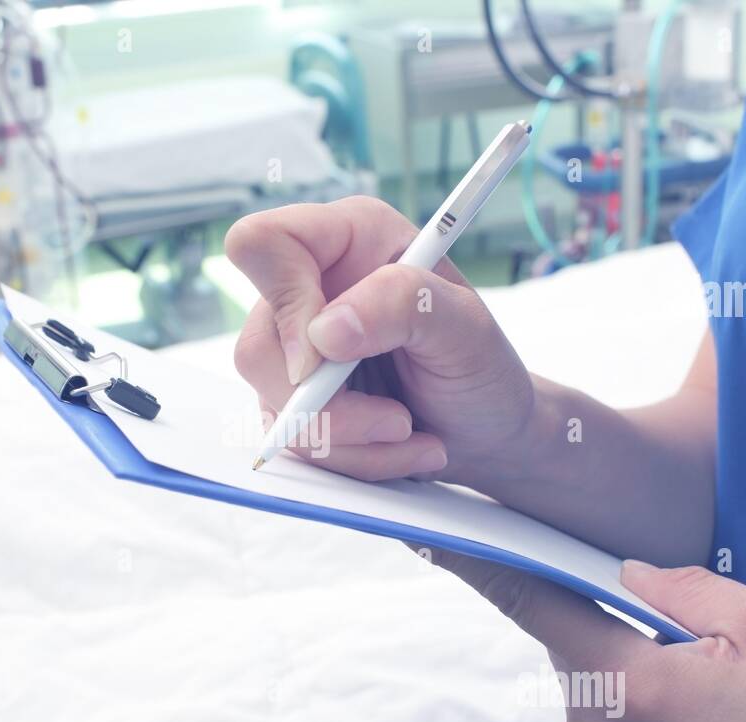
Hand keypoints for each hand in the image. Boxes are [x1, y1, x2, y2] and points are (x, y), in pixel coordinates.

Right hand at [225, 197, 535, 481]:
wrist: (487, 431)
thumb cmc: (482, 368)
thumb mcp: (466, 329)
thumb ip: (402, 304)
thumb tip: (324, 332)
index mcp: (348, 239)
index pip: (263, 244)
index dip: (284, 301)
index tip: (329, 356)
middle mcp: (310, 287)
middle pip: (257, 348)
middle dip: (329, 406)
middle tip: (397, 421)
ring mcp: (295, 348)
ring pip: (272, 406)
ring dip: (349, 440)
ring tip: (410, 434)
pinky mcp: (292, 400)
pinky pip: (291, 442)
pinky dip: (349, 458)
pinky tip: (396, 448)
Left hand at [427, 552, 745, 721]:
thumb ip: (685, 587)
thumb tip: (624, 574)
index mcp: (628, 684)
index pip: (532, 602)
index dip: (481, 562)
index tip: (432, 535)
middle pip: (574, 647)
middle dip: (617, 632)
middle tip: (693, 654)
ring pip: (589, 691)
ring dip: (628, 682)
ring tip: (708, 712)